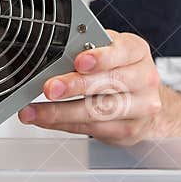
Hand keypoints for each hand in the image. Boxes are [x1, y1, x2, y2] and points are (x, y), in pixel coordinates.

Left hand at [17, 30, 163, 145]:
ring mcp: (139, 108)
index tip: (79, 61)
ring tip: (34, 111)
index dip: (100, 57)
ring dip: (60, 112)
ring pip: (97, 111)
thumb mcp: (110, 50)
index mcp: (136, 52)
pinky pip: (91, 128)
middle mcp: (143, 79)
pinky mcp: (127, 131)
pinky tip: (45, 120)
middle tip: (49, 88)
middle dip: (75, 86)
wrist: (146, 101)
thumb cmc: (122, 70)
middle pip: (109, 83)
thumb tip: (52, 56)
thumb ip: (86, 50)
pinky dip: (63, 124)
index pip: (121, 52)